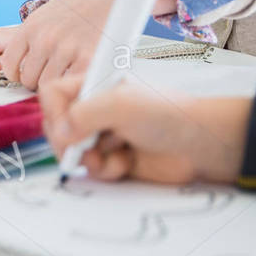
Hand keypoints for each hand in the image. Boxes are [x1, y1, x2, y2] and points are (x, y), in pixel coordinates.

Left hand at [4, 0, 122, 88]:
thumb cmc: (81, 1)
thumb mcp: (45, 15)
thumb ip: (33, 39)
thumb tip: (23, 65)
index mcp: (30, 27)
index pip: (9, 65)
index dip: (18, 74)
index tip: (27, 75)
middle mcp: (44, 39)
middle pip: (29, 79)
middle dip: (39, 81)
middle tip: (53, 76)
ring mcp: (66, 49)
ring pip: (50, 85)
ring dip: (58, 84)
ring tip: (68, 76)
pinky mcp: (89, 58)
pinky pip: (73, 83)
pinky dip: (76, 84)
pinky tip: (81, 77)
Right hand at [38, 74, 250, 183]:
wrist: (201, 145)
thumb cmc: (167, 114)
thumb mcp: (121, 105)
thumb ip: (83, 115)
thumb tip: (59, 133)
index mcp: (95, 85)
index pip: (53, 94)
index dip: (54, 113)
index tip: (66, 129)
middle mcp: (96, 108)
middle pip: (58, 126)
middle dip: (70, 143)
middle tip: (85, 149)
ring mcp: (104, 134)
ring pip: (74, 152)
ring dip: (90, 159)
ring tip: (112, 156)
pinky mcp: (113, 158)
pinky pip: (93, 169)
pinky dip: (106, 170)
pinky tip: (125, 163)